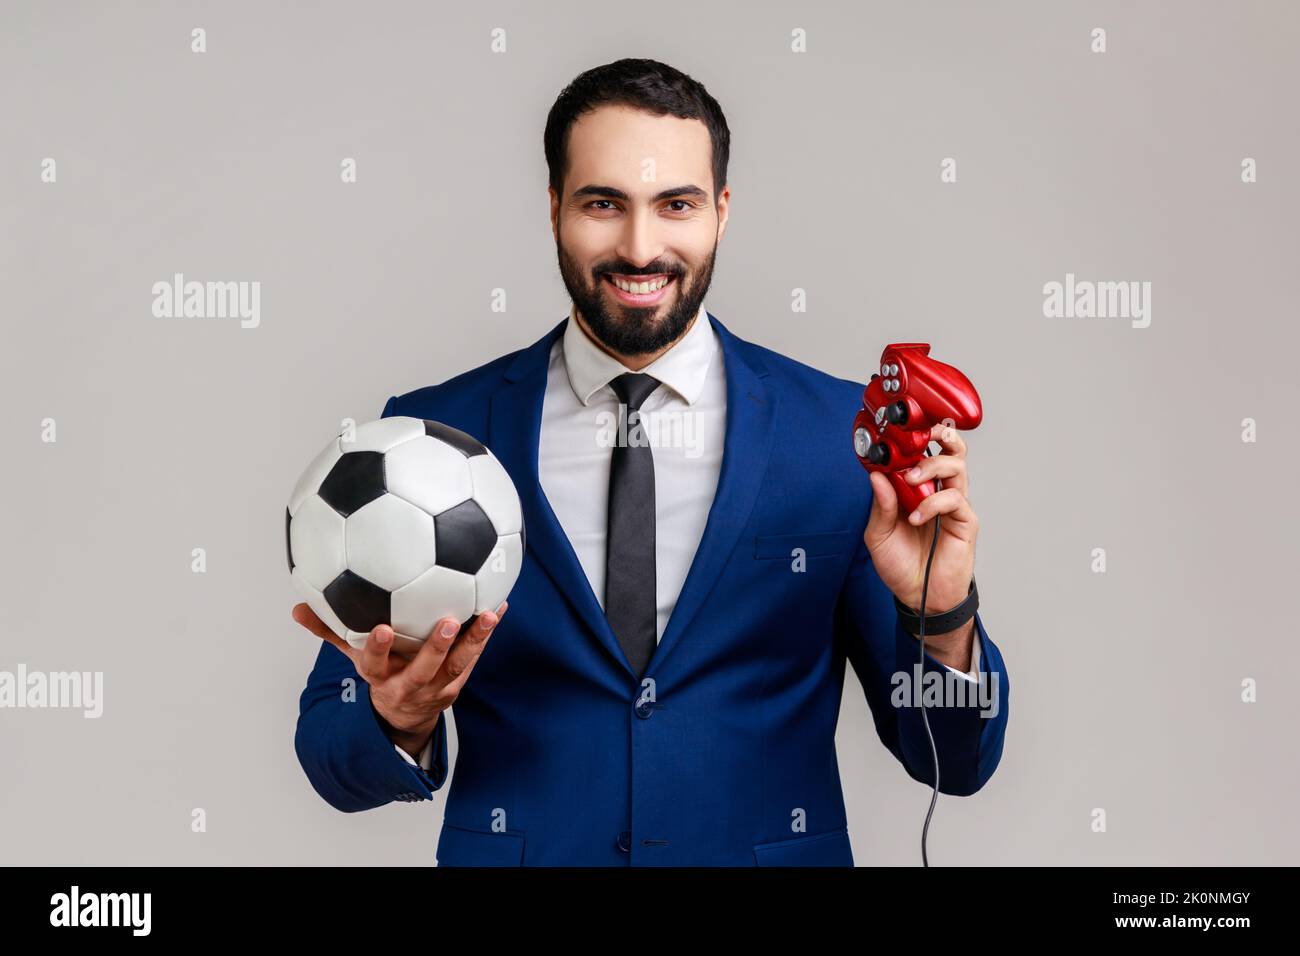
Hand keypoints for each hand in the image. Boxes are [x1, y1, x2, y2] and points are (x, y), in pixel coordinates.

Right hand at [291, 602, 506, 752]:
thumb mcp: (354, 656)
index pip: (374, 664)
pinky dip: (485, 635)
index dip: (378, 649)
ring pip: (458, 666)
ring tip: (489, 615)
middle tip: (447, 622)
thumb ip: (330, 630)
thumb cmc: (381, 671)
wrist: (405, 714)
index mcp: (380, 676)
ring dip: (475, 640)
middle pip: (423, 669)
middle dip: (435, 648)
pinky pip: (474, 658)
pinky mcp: (457, 684)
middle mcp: (409, 685)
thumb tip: (298, 608)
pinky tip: (499, 607)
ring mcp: (436, 688)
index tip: (382, 629)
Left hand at [864, 422, 976, 619]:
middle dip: (938, 435)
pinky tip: (917, 517)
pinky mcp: (964, 521)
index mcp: (915, 491)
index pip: (920, 455)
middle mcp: (936, 491)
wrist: (917, 597)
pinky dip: (934, 502)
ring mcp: (952, 505)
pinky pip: (955, 499)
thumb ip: (881, 505)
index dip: (912, 441)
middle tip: (919, 438)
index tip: (894, 436)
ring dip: (932, 465)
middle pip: (950, 450)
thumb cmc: (900, 564)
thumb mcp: (878, 534)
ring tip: (911, 480)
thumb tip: (877, 475)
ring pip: (957, 466)